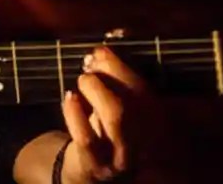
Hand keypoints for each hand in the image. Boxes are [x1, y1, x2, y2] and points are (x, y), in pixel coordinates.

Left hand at [59, 46, 161, 182]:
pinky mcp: (97, 166)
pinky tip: (69, 97)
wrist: (93, 175)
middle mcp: (144, 140)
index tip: (100, 51)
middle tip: (89, 66)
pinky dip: (75, 112)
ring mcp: (122, 155)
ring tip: (83, 80)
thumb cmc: (103, 133)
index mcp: (152, 122)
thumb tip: (98, 52)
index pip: (144, 89)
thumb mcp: (112, 108)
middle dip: (111, 74)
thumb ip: (111, 83)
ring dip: (96, 90)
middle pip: (135, 100)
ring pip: (116, 116)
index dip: (121, 65)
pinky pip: (87, 137)